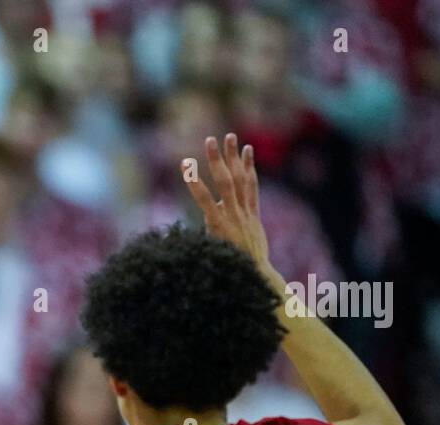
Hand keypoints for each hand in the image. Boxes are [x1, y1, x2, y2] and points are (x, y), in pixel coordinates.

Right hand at [181, 133, 270, 271]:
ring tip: (229, 136)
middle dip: (216, 161)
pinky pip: (252, 186)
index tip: (184, 165)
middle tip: (209, 140)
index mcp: (219, 226)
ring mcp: (246, 212)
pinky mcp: (254, 211)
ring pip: (240, 180)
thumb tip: (211, 206)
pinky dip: (249, 168)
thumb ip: (210, 226)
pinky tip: (247, 151)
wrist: (255, 272)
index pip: (204, 200)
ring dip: (233, 157)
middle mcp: (234, 216)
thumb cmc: (226, 264)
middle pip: (225, 183)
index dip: (194, 182)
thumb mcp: (211, 248)